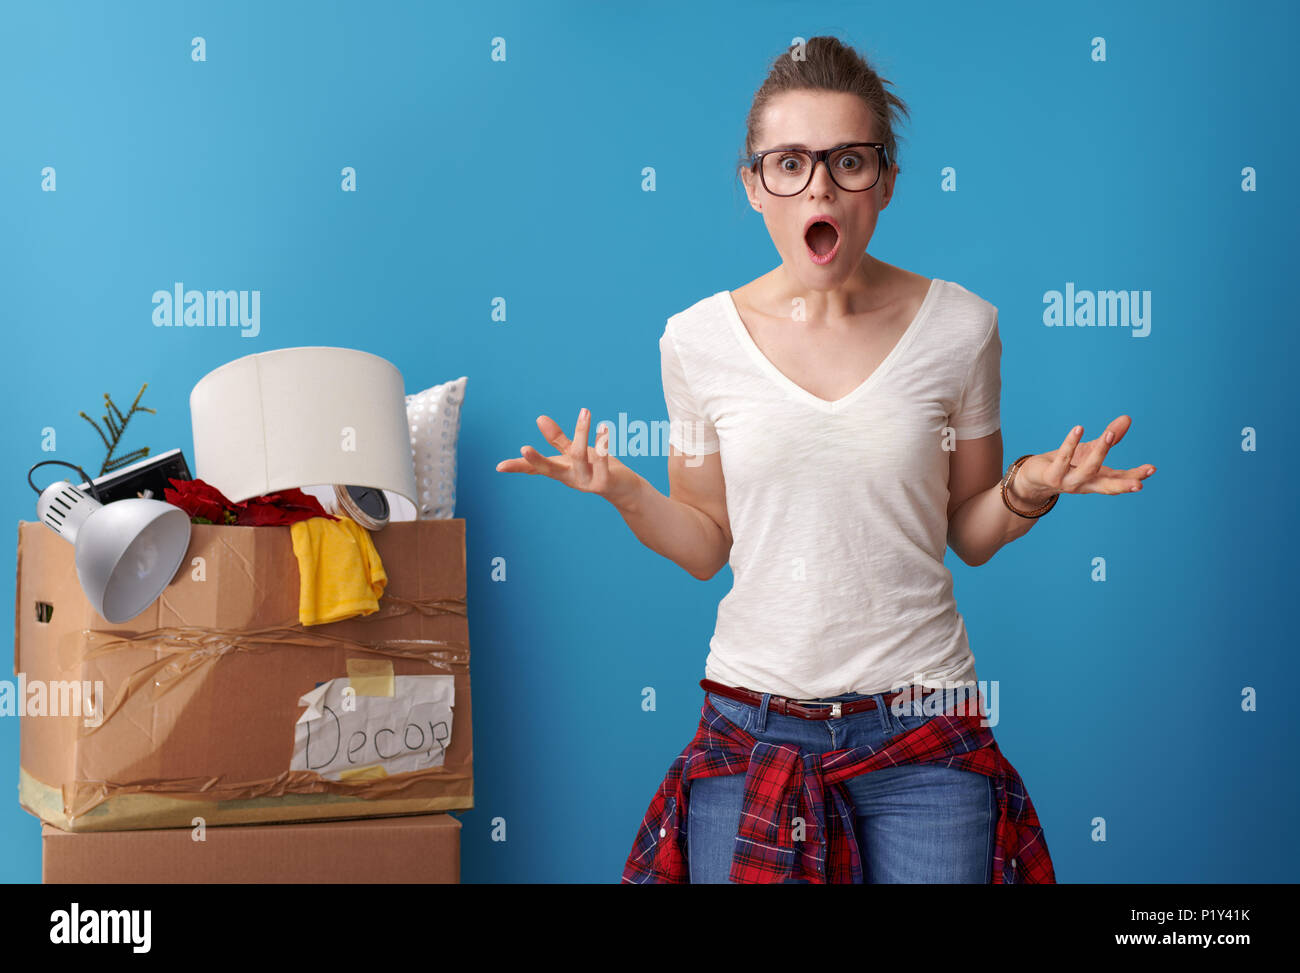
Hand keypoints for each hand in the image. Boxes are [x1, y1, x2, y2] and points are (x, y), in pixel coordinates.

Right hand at [495, 408, 641, 506]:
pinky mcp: (605, 482)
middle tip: (523, 448)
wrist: (625, 490)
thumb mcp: (575, 453)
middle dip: (537, 460)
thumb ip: (558, 439)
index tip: (498, 467)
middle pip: (551, 469)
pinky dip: (602, 443)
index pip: (536, 469)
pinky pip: (602, 462)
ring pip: (579, 457)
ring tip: (585, 412)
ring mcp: (587, 482)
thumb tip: (539, 418)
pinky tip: (603, 428)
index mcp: (561, 471)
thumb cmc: (597, 469)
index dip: (518, 467)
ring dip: (582, 433)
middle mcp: (571, 478)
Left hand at [1010, 414, 1155, 505]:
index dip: (1136, 475)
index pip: (1120, 479)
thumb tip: (1127, 418)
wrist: (1033, 478)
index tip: (1152, 469)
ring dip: (1100, 452)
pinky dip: (1071, 443)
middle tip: (1140, 482)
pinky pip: (1064, 458)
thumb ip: (1110, 438)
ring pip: (1088, 469)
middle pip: (1107, 485)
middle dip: (1124, 484)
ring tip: (1109, 434)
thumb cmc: (1066, 465)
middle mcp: (1085, 484)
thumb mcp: (1090, 450)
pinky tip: (1078, 428)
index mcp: (1097, 480)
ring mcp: (1068, 482)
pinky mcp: (1052, 476)